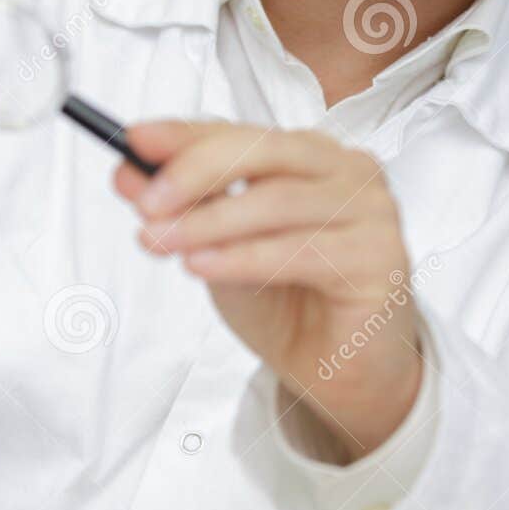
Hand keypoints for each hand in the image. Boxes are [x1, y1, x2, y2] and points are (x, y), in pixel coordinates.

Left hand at [114, 120, 421, 461]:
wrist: (341, 375)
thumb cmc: (287, 304)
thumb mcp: (218, 251)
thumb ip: (183, 211)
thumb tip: (128, 174)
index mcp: (308, 156)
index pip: (241, 133)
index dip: (186, 135)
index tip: (133, 140)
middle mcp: (347, 171)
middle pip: (266, 151)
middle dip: (196, 172)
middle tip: (146, 202)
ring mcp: (371, 210)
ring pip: (279, 201)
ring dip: (210, 221)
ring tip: (160, 241)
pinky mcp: (380, 258)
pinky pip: (301, 251)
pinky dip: (243, 257)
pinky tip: (202, 266)